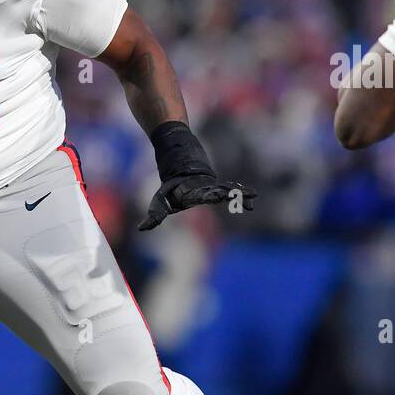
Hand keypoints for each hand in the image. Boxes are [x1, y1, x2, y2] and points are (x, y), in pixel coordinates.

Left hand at [139, 174, 256, 230]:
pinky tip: (251, 200)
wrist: (180, 165)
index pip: (200, 195)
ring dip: (239, 195)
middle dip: (227, 194)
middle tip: (237, 197)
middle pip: (217, 191)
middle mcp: (204, 188)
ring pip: (228, 190)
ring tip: (253, 199)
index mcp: (191, 193)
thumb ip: (154, 216)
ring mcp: (213, 186)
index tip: (217, 196)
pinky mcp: (218, 186)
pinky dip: (241, 194)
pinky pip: (232, 191)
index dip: (208, 195)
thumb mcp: (160, 203)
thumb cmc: (170, 190)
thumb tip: (141, 228)